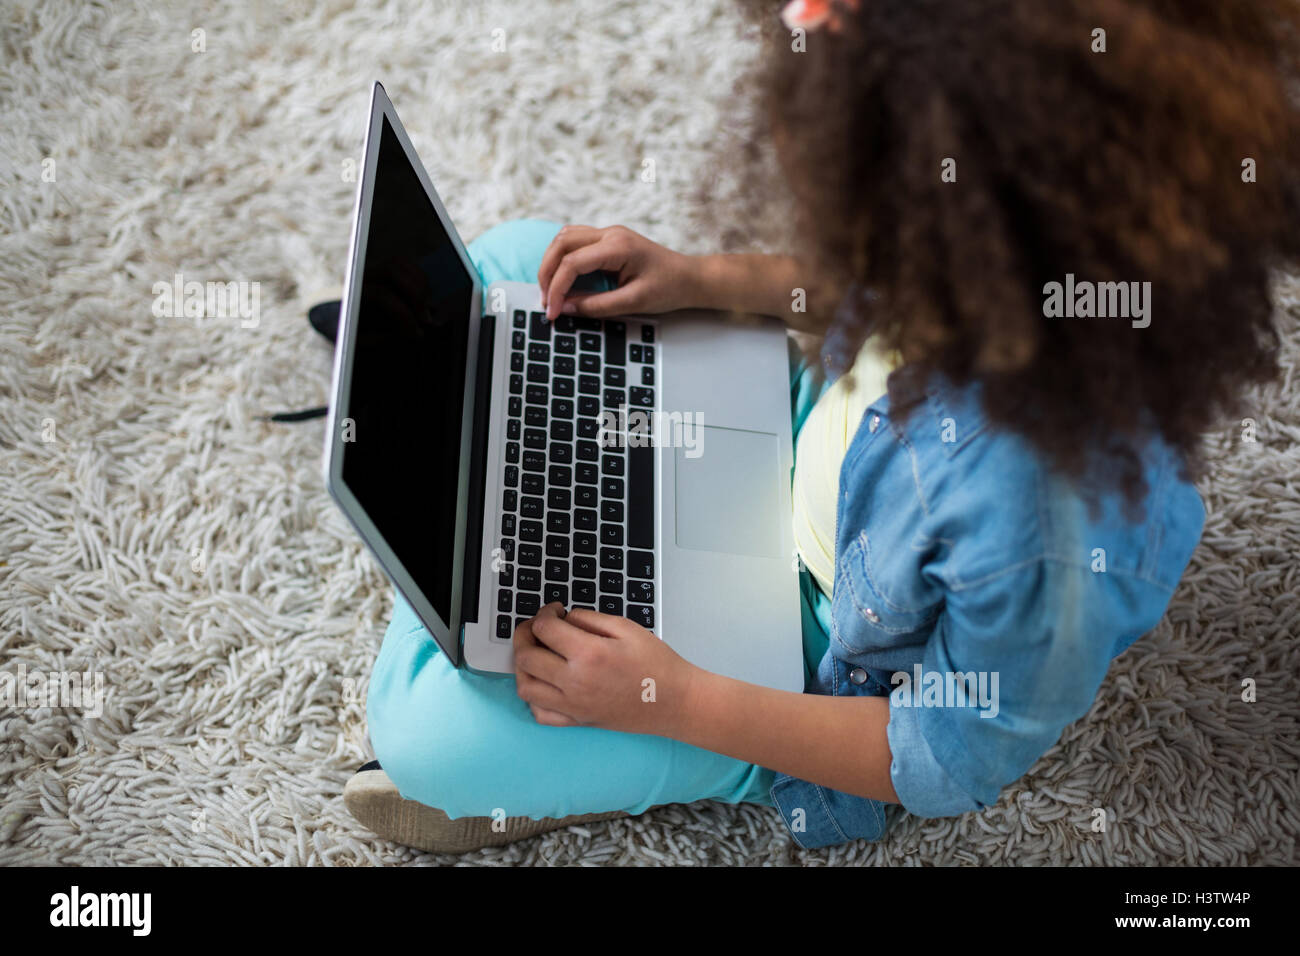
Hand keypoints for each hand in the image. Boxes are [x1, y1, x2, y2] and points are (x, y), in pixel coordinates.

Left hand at [513, 603, 698, 734]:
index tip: (554, 610)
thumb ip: (589, 619)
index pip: (544, 629)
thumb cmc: (656, 664)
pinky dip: (534, 697)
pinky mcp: (577, 721)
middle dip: (525, 634)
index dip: (544, 612)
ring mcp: (573, 705)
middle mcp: (575, 682)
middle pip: (526, 656)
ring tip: (534, 652)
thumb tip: (563, 618)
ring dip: (522, 666)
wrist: (675, 701)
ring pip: (525, 687)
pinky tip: (544, 682)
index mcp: (588, 654)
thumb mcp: (626, 627)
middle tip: (537, 626)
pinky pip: (539, 714)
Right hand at [537, 225, 699, 320]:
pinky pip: (576, 242)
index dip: (556, 289)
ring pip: (565, 238)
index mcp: (617, 246)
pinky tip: (563, 279)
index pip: (572, 263)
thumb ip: (597, 306)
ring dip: (552, 263)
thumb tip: (566, 309)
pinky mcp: (609, 240)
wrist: (690, 278)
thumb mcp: (633, 302)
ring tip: (551, 291)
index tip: (552, 312)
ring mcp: (609, 234)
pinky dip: (563, 259)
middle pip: (561, 243)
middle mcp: (610, 234)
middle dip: (547, 272)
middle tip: (545, 301)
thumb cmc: (669, 288)